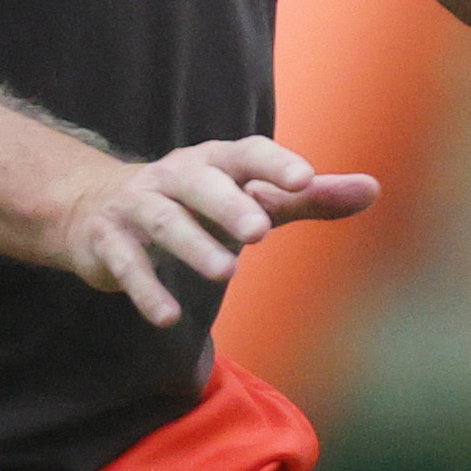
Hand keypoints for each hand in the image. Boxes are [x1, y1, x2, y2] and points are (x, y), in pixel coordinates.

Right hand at [54, 135, 378, 326]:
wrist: (95, 209)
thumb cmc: (195, 203)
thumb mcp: (250, 197)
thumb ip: (307, 199)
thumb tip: (374, 189)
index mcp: (215, 161)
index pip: (247, 153)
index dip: (275, 164)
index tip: (306, 178)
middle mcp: (175, 176)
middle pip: (202, 184)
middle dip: (230, 205)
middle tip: (261, 231)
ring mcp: (139, 207)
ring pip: (165, 221)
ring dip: (193, 245)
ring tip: (225, 273)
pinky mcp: (110, 242)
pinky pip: (127, 263)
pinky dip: (147, 289)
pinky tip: (168, 317)